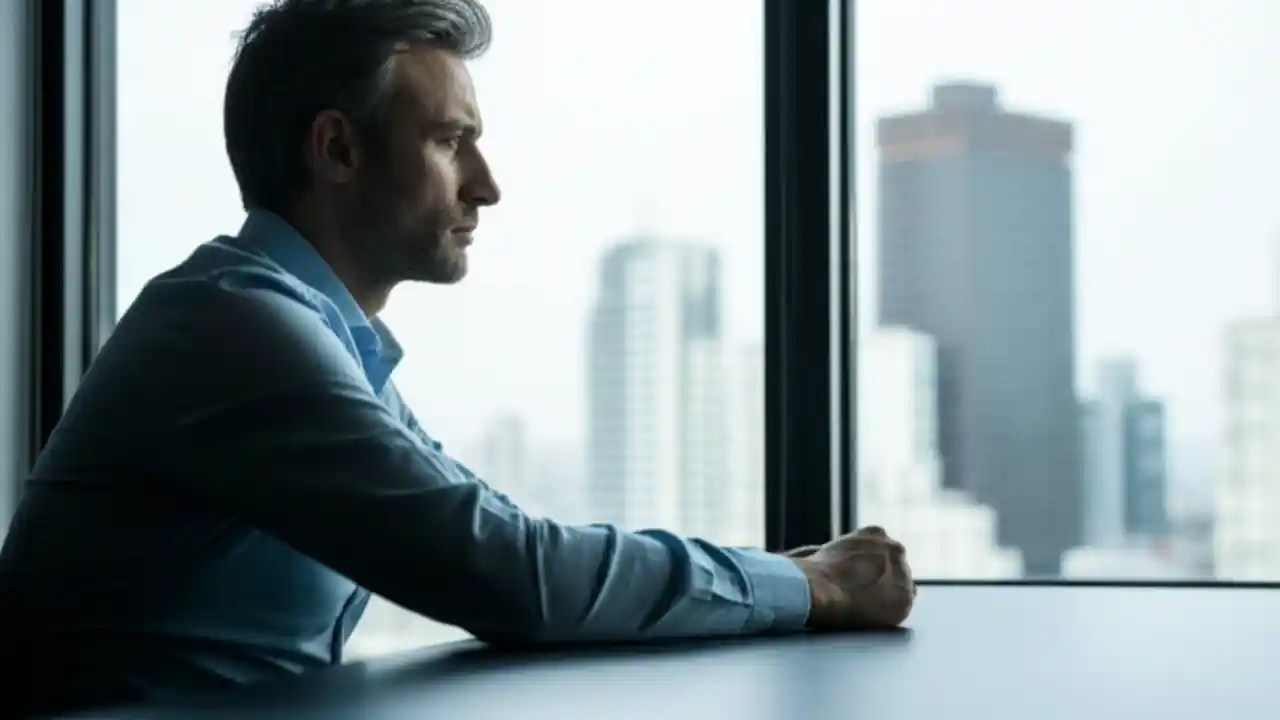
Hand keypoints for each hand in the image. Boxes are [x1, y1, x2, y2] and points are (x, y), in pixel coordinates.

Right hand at [789, 526, 916, 629]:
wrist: (820, 589)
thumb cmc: (811, 571)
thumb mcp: (818, 550)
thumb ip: (830, 553)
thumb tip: (809, 559)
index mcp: (875, 533)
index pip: (880, 550)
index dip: (868, 565)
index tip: (855, 577)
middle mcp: (894, 549)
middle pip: (894, 567)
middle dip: (883, 578)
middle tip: (862, 594)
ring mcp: (902, 573)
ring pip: (901, 586)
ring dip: (887, 596)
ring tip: (864, 607)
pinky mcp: (905, 598)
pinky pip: (900, 606)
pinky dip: (887, 612)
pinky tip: (869, 614)